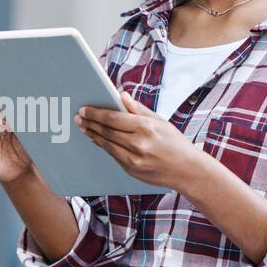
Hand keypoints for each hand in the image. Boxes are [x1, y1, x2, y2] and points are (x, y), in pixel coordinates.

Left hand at [76, 90, 205, 192]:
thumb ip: (138, 109)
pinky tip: (97, 139)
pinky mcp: (131, 170)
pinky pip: (113, 155)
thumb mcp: (160, 121)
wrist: (187, 171)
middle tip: (79, 117)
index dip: (95, 113)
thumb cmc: (175, 143)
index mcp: (146, 127)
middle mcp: (138, 143)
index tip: (84, 109)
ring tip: (84, 127)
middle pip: (106, 131)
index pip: (113, 118)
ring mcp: (134, 159)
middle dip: (90, 123)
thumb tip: (121, 95)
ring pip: (106, 144)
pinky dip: (103, 146)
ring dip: (93, 135)